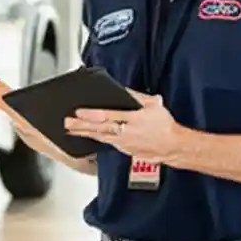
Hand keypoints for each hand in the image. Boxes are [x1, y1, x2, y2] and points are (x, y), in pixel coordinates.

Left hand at [65, 89, 183, 161]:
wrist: (173, 146)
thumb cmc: (164, 125)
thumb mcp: (154, 105)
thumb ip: (137, 96)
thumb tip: (123, 90)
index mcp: (133, 119)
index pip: (108, 116)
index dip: (92, 114)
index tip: (79, 111)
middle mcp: (126, 132)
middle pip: (99, 128)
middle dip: (82, 125)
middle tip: (67, 122)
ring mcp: (124, 143)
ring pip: (100, 137)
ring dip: (84, 133)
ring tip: (70, 130)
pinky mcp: (124, 149)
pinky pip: (106, 143)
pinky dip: (94, 139)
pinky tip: (85, 137)